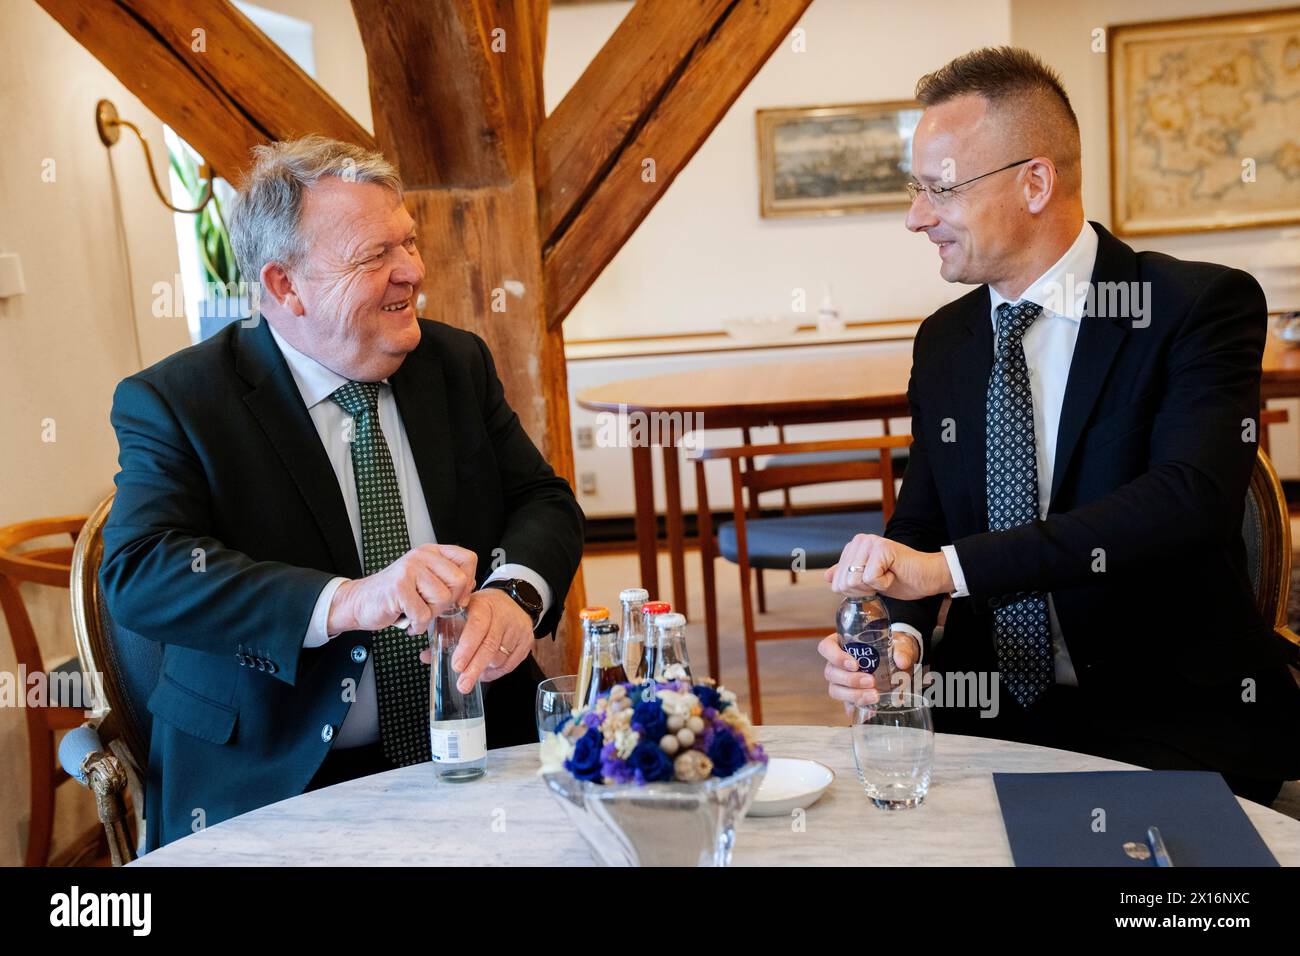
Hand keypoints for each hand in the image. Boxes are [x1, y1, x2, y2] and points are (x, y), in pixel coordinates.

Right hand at [327, 544, 476, 635]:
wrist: (360, 602)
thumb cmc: (394, 594)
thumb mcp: (424, 580)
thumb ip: (446, 579)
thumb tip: (470, 585)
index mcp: (431, 553)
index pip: (468, 559)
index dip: (468, 582)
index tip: (458, 596)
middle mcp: (421, 557)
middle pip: (459, 581)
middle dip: (448, 602)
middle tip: (430, 606)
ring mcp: (409, 570)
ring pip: (442, 599)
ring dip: (431, 614)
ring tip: (416, 611)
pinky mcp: (399, 588)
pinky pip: (423, 614)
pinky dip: (417, 625)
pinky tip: (408, 620)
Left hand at [418, 588, 532, 692]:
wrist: (514, 602)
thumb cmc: (483, 610)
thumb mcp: (463, 612)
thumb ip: (445, 634)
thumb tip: (425, 657)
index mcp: (483, 605)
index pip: (477, 626)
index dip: (467, 648)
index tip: (456, 666)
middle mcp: (503, 615)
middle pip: (490, 646)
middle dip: (474, 668)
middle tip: (462, 684)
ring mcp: (517, 628)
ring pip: (500, 658)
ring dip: (484, 669)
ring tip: (473, 673)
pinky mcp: (527, 641)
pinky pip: (511, 664)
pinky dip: (496, 672)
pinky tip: (486, 672)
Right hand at [818, 630, 919, 710]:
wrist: (898, 662)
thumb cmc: (892, 648)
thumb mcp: (899, 644)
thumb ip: (902, 650)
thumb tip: (902, 661)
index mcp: (841, 644)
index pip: (826, 648)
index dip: (835, 657)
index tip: (854, 665)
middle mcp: (836, 663)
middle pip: (831, 673)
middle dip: (850, 680)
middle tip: (871, 681)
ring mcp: (841, 682)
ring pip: (835, 690)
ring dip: (853, 695)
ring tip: (874, 696)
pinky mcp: (850, 696)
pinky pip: (847, 705)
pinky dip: (859, 707)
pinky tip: (872, 710)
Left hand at [825, 533, 952, 600]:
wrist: (927, 577)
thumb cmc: (901, 578)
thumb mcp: (869, 581)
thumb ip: (848, 575)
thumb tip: (827, 576)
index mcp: (853, 547)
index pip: (837, 582)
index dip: (855, 592)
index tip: (873, 583)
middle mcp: (860, 541)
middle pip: (844, 582)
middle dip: (864, 590)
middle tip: (882, 580)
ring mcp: (871, 542)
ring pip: (855, 580)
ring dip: (874, 586)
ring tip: (888, 575)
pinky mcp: (882, 548)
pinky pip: (870, 578)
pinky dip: (884, 583)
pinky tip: (894, 573)